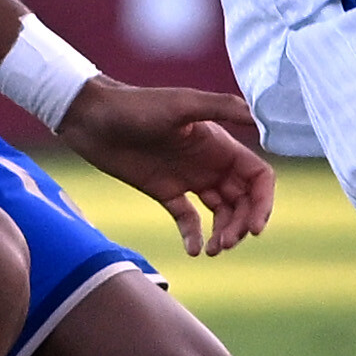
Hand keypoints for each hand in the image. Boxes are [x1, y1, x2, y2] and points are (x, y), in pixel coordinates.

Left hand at [60, 81, 278, 256]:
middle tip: (227, 243)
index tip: (255, 227)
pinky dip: (194, 236)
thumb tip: (260, 117)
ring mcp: (187, 178)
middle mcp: (210, 163)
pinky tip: (194, 251)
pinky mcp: (164, 191)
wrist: (92, 117)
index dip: (263, 202)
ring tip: (214, 250)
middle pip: (243, 200)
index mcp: (220, 144)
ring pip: (220, 213)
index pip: (258, 177)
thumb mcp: (183, 104)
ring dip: (224, 233)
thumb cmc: (136, 105)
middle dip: (242, 224)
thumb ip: (222, 108)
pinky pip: (188, 219)